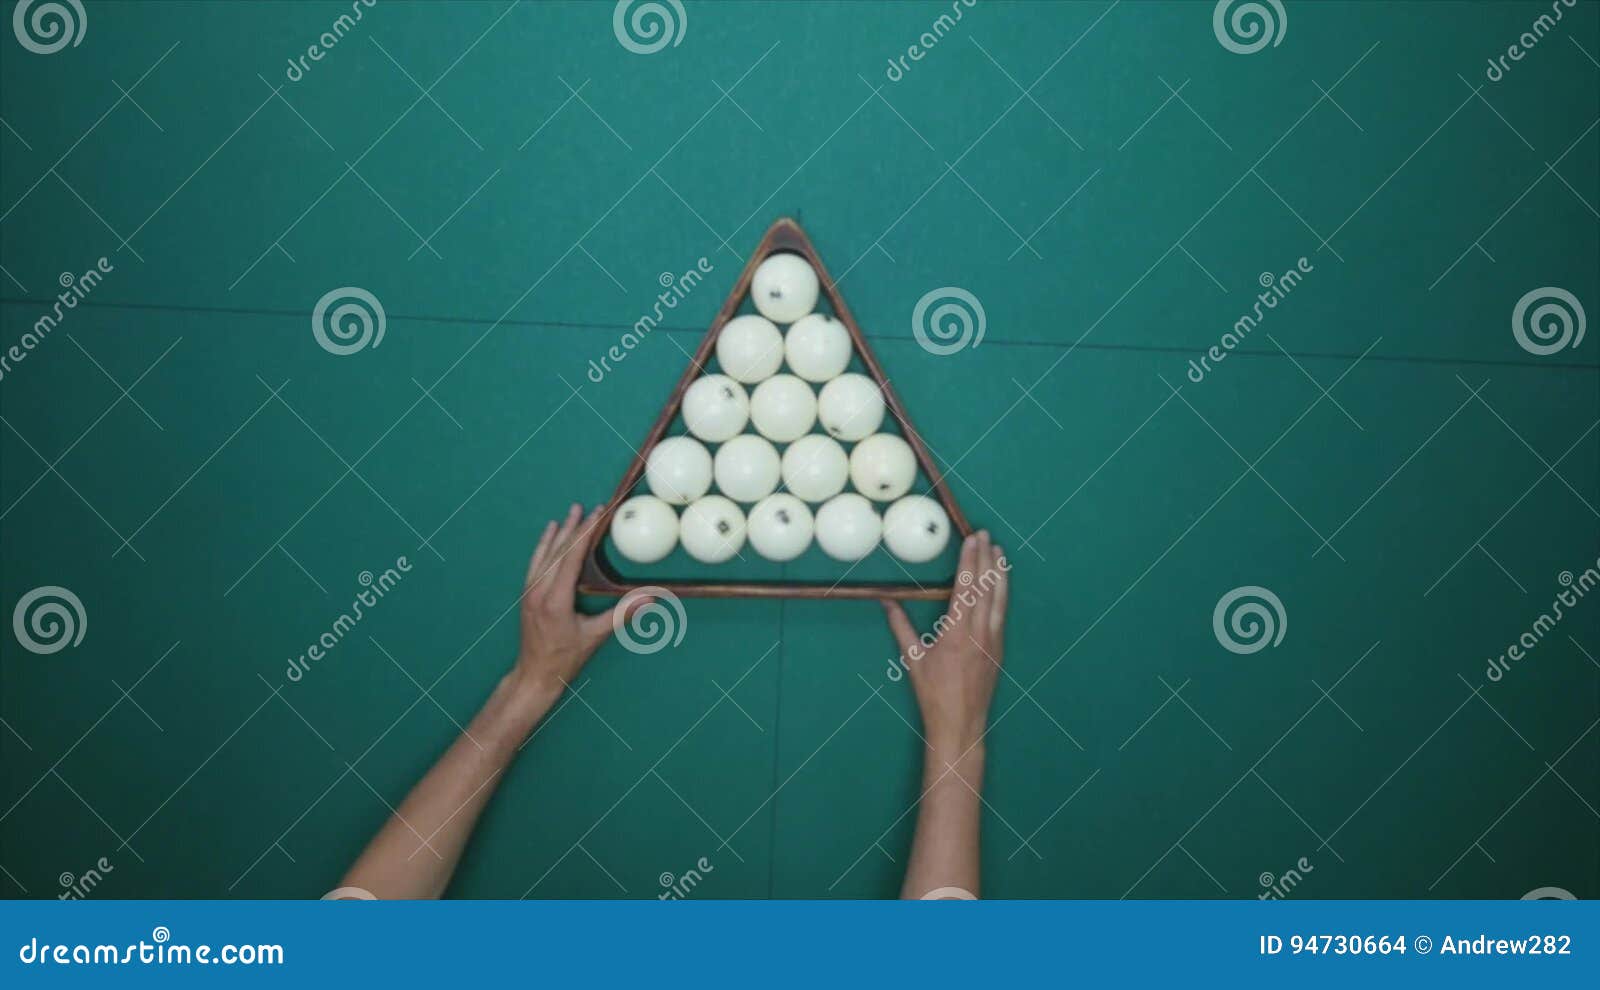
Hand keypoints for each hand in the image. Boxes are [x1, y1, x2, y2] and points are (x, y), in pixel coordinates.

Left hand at [515, 503, 635, 700]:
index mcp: (555, 599)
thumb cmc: (565, 659)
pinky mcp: (527, 594)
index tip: (597, 514)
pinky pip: (536, 562)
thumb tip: (649, 598)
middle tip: (589, 507)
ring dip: (559, 531)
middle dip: (575, 527)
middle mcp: (539, 590)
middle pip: (559, 550)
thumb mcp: (594, 637)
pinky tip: (549, 532)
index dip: (585, 533)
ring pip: (545, 553)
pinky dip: (544, 544)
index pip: (572, 557)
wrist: (534, 675)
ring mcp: (530, 591)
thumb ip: (621, 615)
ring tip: (571, 511)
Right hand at [881, 530, 1009, 755]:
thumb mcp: (913, 658)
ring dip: (1000, 573)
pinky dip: (1002, 593)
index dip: (970, 561)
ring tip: (1000, 552)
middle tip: (987, 535)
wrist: (960, 722)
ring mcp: (993, 640)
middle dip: (986, 559)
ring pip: (999, 599)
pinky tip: (1001, 583)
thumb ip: (900, 626)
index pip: (966, 588)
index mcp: (957, 632)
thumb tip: (885, 601)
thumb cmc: (932, 693)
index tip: (972, 539)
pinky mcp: (999, 648)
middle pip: (986, 588)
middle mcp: (979, 632)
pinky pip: (1001, 613)